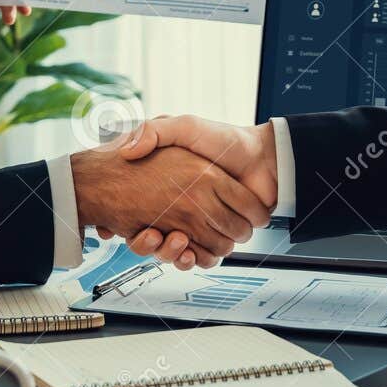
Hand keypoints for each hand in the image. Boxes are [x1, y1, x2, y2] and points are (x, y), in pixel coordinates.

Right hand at [98, 117, 278, 266]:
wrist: (264, 157)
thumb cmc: (225, 139)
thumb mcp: (184, 127)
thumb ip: (154, 131)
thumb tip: (126, 150)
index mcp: (172, 187)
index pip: (139, 214)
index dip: (132, 224)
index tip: (123, 227)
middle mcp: (184, 208)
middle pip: (156, 238)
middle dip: (151, 243)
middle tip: (152, 235)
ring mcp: (202, 224)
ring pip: (176, 252)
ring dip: (171, 253)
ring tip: (174, 241)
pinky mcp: (220, 236)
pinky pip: (200, 258)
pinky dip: (194, 260)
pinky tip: (189, 252)